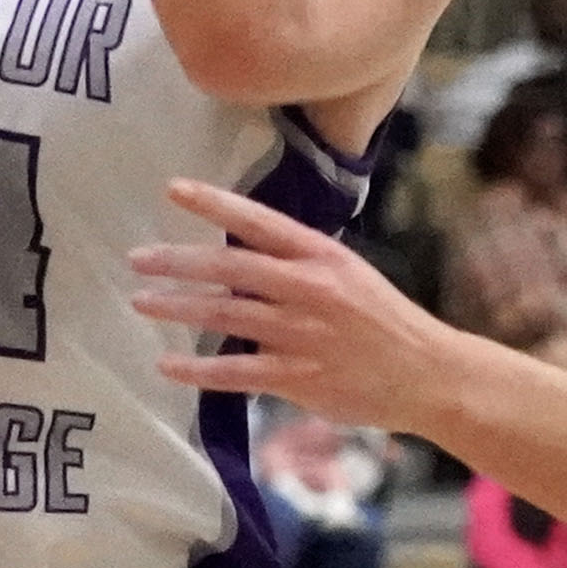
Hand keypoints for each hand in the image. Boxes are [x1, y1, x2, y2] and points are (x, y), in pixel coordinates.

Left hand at [131, 177, 467, 439]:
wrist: (428, 374)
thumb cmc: (384, 321)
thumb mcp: (348, 274)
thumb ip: (299, 264)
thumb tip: (245, 254)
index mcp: (322, 257)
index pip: (258, 223)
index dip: (214, 204)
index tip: (173, 189)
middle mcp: (309, 290)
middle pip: (232, 269)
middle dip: (179, 261)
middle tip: (138, 258)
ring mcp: (303, 335)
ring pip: (227, 317)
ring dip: (179, 308)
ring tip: (141, 302)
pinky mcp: (299, 378)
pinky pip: (238, 373)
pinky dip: (199, 370)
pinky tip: (168, 365)